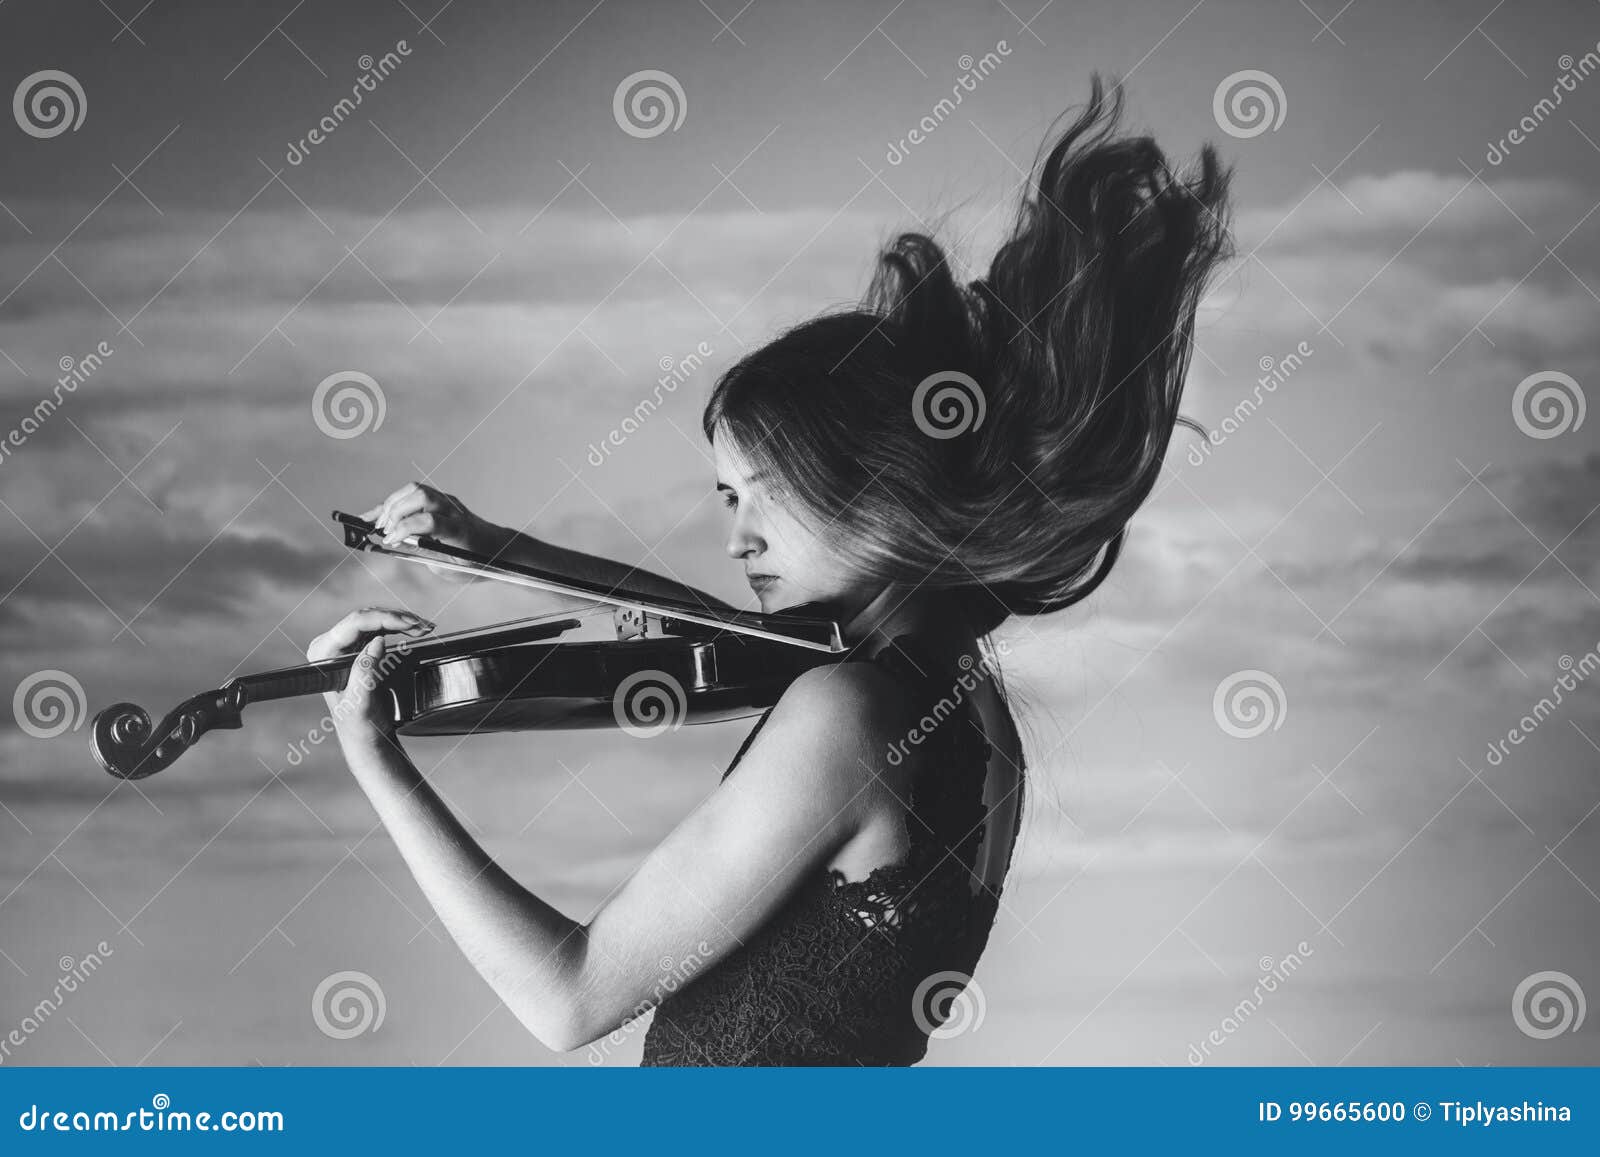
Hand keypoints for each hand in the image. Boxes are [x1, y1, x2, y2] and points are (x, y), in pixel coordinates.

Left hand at [306, 607, 435, 742]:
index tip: (410, 624)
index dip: (385, 619)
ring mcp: (345, 645)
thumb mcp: (360, 701)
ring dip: (401, 621)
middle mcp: (331, 645)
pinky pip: (380, 628)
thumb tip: (378, 641)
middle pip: (367, 617)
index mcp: (323, 654)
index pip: (355, 624)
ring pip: (375, 620)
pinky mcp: (359, 648)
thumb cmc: (359, 724)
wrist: (366, 736)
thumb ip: (365, 671)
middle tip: (423, 626)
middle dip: (397, 618)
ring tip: (424, 627)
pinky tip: (415, 629)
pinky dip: (399, 628)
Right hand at [361, 481, 502, 583]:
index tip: (390, 541)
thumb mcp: (451, 566)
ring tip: (380, 525)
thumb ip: (424, 553)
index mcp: (459, 530)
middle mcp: (453, 511)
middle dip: (396, 512)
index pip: (430, 521)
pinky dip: (394, 504)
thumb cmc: (476, 561)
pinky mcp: (441, 500)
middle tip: (384, 532)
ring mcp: (448, 502)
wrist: (498, 547)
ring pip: (415, 489)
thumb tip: (396, 543)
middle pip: (420, 496)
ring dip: (393, 504)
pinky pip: (414, 495)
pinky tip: (376, 515)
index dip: (406, 528)